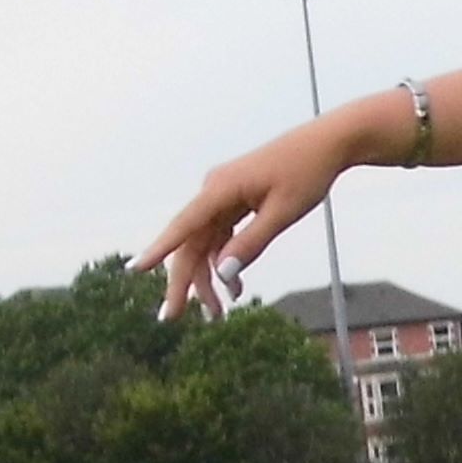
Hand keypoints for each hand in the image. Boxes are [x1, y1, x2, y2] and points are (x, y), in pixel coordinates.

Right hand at [136, 120, 356, 321]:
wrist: (326, 144)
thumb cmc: (306, 174)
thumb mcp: (282, 214)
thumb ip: (252, 244)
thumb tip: (222, 274)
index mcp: (220, 189)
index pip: (183, 226)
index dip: (158, 251)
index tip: (135, 270)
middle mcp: (213, 191)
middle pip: (190, 242)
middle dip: (183, 282)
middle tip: (172, 318)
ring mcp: (222, 196)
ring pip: (205, 243)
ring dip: (208, 278)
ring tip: (217, 315)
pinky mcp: (234, 201)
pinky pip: (220, 236)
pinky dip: (224, 262)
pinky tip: (232, 290)